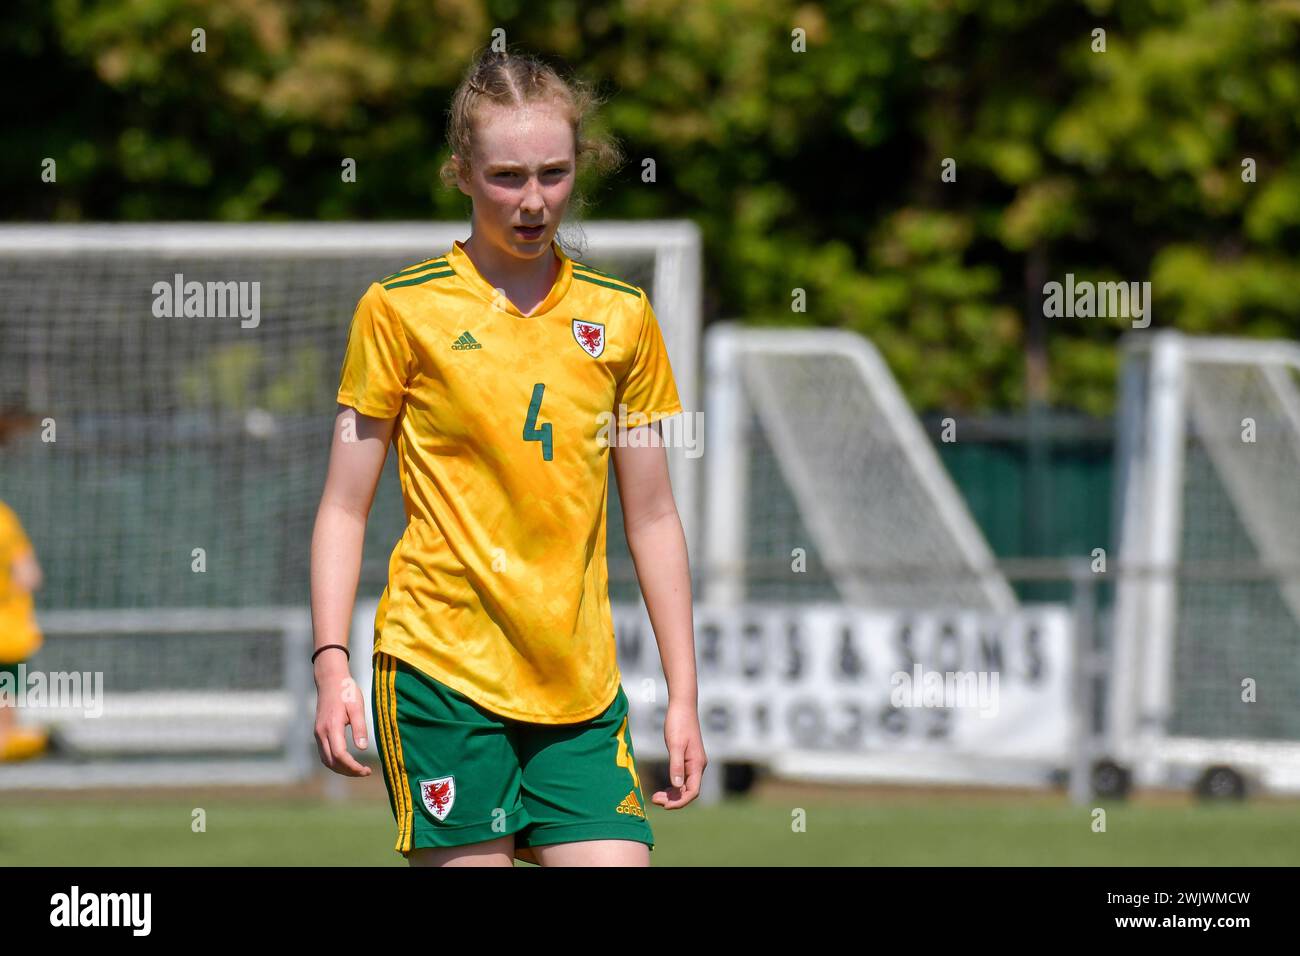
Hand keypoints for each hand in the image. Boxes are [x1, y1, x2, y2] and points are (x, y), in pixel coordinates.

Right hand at [313, 653, 370, 776]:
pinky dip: (335, 762)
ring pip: (326, 760)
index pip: (340, 755)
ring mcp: (318, 734)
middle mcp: (321, 733)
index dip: (353, 767)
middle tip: (365, 772)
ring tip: (358, 770)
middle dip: (348, 771)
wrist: (330, 680)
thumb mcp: (357, 707)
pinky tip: (347, 761)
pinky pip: (324, 754)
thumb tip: (363, 748)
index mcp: (332, 727)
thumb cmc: (346, 692)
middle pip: (331, 762)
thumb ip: (359, 728)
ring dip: (341, 769)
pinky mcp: (318, 732)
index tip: (367, 770)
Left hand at [652, 698, 705, 808]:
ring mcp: (694, 762)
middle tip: (654, 800)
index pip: (692, 791)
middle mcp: (698, 766)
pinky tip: (664, 787)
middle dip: (673, 799)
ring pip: (685, 786)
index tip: (664, 805)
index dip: (679, 802)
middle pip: (689, 791)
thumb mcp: (675, 745)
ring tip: (655, 796)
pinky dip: (674, 785)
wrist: (682, 706)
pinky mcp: (688, 758)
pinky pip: (683, 778)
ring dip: (672, 794)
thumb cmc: (678, 723)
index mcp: (697, 764)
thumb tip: (676, 786)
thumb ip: (676, 765)